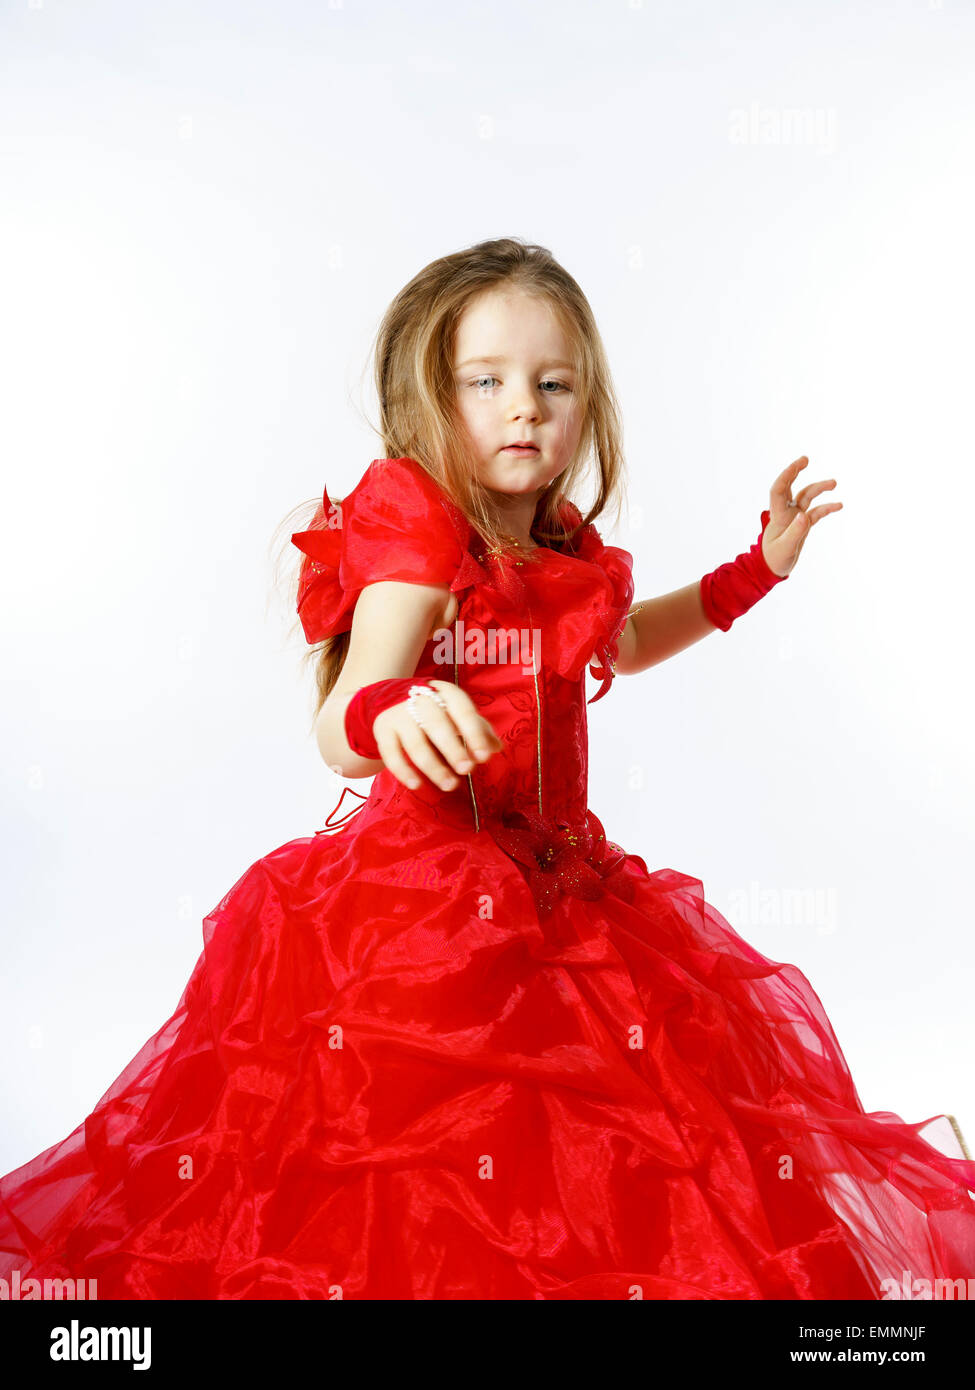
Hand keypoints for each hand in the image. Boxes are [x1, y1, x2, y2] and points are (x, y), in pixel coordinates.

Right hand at [372, 679, 503, 792]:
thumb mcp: (457, 714)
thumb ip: (478, 729)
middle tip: (466, 770)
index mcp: (445, 693)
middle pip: (437, 725)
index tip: (484, 757)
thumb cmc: (436, 711)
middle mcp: (420, 700)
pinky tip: (417, 785)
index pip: (462, 710)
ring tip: (449, 785)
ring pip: (416, 743)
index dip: (474, 733)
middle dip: (453, 749)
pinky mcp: (382, 730)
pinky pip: (391, 754)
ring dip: (434, 767)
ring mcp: (399, 715)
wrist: (392, 701)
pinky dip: (403, 771)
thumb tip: (496, 748)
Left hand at [761, 456, 842, 577]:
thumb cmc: (773, 560)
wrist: (772, 570)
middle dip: (796, 472)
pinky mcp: (803, 525)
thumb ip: (795, 532)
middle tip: (806, 459)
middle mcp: (786, 512)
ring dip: (819, 489)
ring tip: (834, 483)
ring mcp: (795, 518)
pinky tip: (839, 505)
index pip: (779, 489)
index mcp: (778, 515)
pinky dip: (826, 508)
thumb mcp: (784, 548)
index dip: (787, 474)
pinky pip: (816, 512)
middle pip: (790, 487)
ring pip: (807, 497)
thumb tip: (804, 516)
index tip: (800, 463)